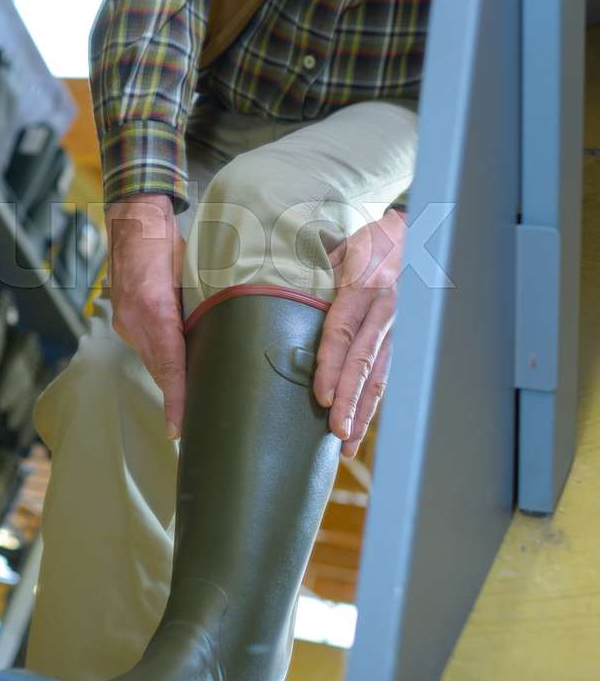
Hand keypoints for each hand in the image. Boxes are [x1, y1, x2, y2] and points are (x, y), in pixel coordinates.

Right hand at [106, 193, 185, 439]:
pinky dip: (164, 362)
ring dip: (172, 380)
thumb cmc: (167, 239)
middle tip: (197, 427)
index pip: (169, 361)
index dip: (175, 397)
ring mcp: (125, 320)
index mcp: (153, 305)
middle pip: (160, 368)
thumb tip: (231, 330)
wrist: (132, 219)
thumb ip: (205, 302)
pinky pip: (148, 349)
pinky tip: (181, 374)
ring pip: (154, 361)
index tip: (178, 427)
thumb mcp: (192, 268)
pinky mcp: (124, 319)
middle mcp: (134, 318)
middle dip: (178, 397)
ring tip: (193, 407)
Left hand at [313, 210, 406, 458]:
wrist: (411, 237)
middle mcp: (383, 310)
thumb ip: (313, 274)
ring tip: (347, 444)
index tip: (322, 397)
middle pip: (363, 362)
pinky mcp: (398, 340)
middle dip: (350, 400)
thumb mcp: (337, 248)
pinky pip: (383, 375)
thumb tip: (271, 294)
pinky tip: (359, 428)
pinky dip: (371, 404)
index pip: (343, 332)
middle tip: (337, 433)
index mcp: (363, 286)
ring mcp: (395, 328)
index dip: (332, 366)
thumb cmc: (364, 243)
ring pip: (377, 375)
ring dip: (363, 412)